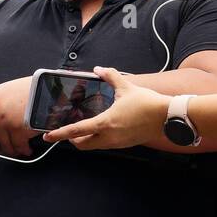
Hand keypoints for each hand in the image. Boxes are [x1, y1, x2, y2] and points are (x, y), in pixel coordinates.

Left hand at [0, 76, 36, 156]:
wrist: (53, 91)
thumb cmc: (36, 89)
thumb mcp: (11, 90)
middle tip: (1, 147)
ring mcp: (4, 120)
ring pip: (2, 143)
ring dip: (11, 149)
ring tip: (20, 147)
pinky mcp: (17, 130)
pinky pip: (16, 147)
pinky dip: (22, 150)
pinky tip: (27, 148)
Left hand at [43, 67, 169, 150]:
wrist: (168, 117)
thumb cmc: (148, 103)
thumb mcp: (126, 87)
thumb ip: (110, 76)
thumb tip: (99, 70)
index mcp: (105, 123)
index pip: (76, 131)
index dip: (60, 134)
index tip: (48, 136)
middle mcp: (109, 137)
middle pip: (82, 145)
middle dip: (72, 139)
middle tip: (67, 130)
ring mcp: (117, 143)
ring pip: (94, 146)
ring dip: (86, 140)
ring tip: (83, 128)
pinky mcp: (125, 144)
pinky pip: (106, 144)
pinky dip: (98, 139)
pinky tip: (102, 128)